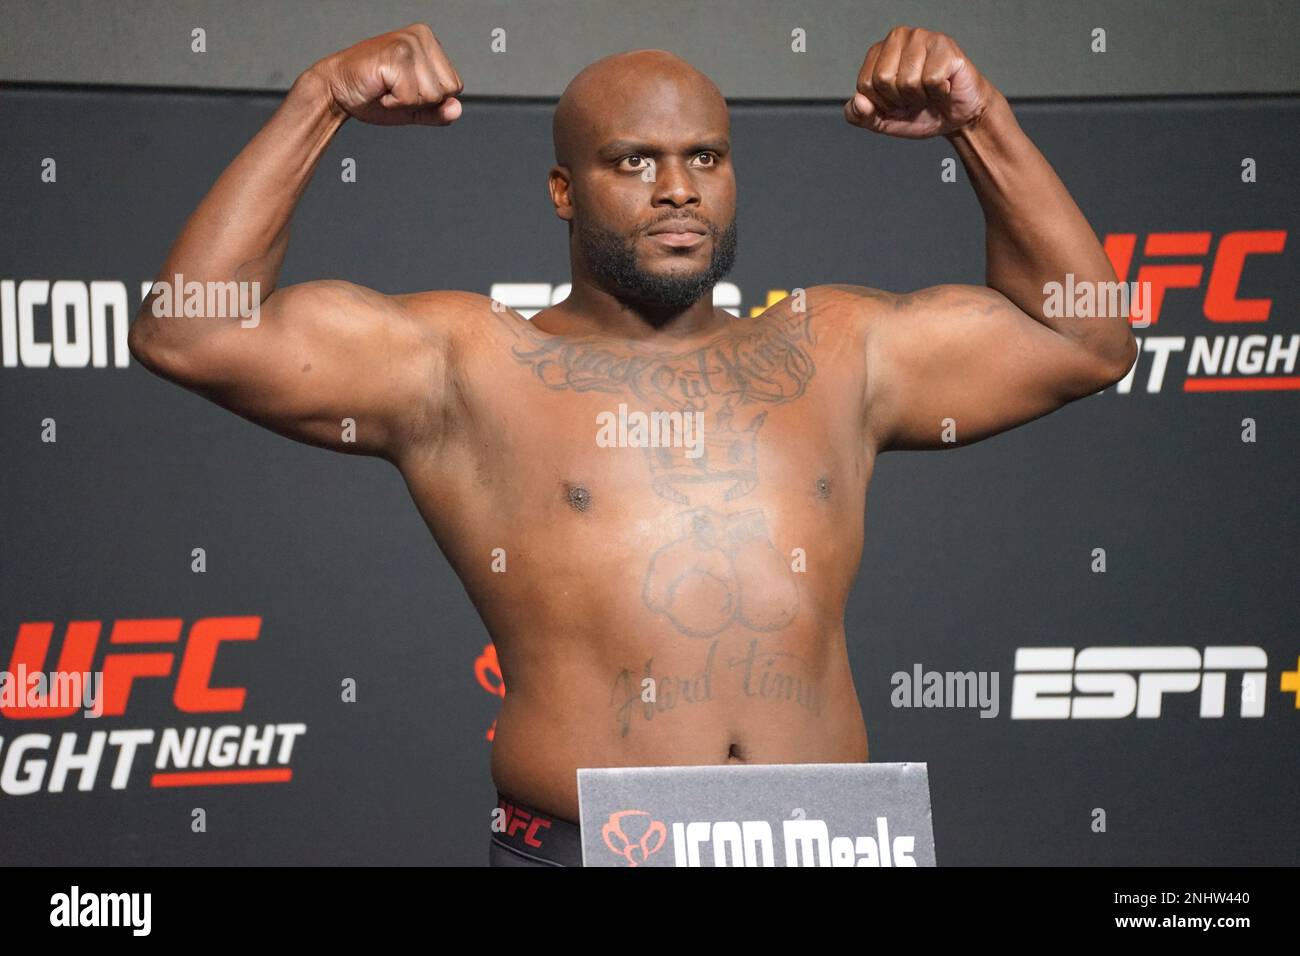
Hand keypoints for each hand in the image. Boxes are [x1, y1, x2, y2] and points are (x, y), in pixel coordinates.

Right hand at [311, 23, 462, 125]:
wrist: (337, 90)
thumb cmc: (372, 94)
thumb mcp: (413, 108)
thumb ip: (437, 111)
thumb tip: (456, 109)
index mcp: (430, 43)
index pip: (454, 86)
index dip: (431, 100)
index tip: (405, 90)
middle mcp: (421, 37)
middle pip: (446, 90)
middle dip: (421, 101)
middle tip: (395, 89)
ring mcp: (408, 44)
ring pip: (431, 95)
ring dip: (406, 102)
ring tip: (387, 87)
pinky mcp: (395, 56)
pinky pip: (411, 97)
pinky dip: (394, 102)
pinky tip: (380, 87)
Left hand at [843, 26, 995, 138]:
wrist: (957, 118)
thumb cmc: (921, 112)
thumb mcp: (883, 120)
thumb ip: (860, 116)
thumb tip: (858, 102)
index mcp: (878, 52)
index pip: (864, 84)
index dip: (881, 103)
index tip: (896, 102)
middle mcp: (898, 37)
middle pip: (883, 79)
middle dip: (900, 100)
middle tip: (915, 97)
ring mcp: (923, 38)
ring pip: (908, 81)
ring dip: (920, 97)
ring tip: (929, 92)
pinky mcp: (945, 47)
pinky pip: (932, 81)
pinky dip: (939, 93)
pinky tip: (944, 87)